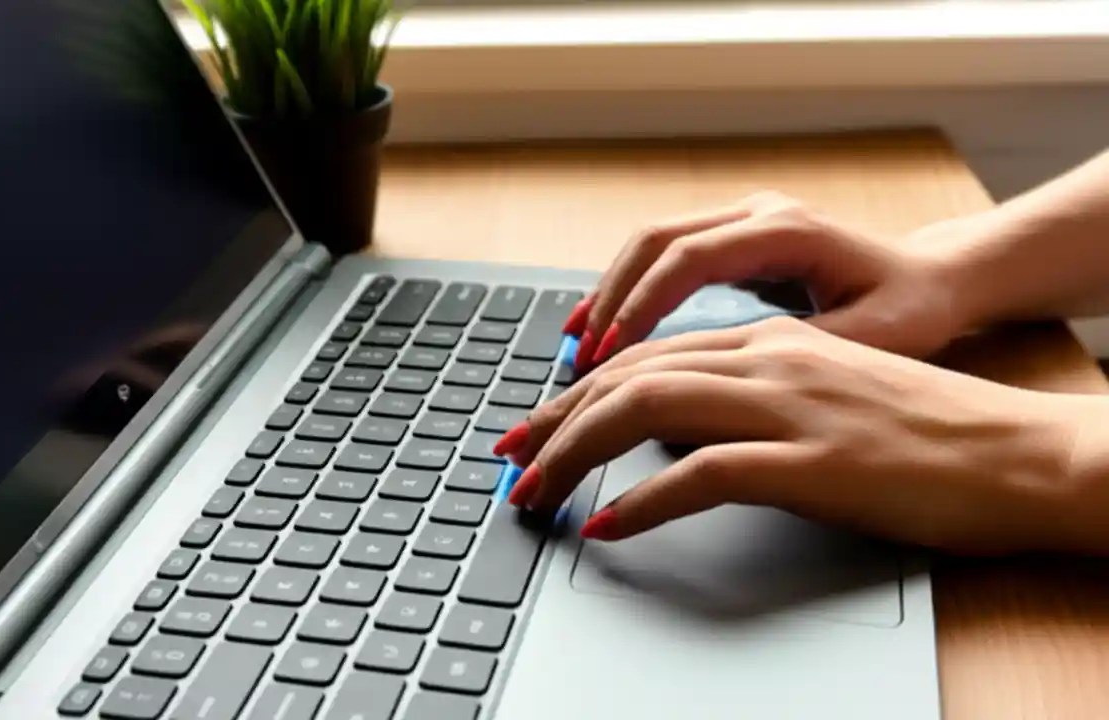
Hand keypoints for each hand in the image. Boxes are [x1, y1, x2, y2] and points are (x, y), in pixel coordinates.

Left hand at [497, 317, 1108, 554]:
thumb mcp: (826, 397)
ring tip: (537, 494)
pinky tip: (610, 525)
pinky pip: (705, 474)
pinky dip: (645, 500)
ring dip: (576, 455)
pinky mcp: (814, 464)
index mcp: (771, 344)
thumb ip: (753, 401)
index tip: (533, 428)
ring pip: (648, 411)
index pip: (645, 358)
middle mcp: (770, 361)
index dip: (576, 394)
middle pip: (629, 378)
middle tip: (508, 463)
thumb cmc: (929, 433)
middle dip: (554, 422)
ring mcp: (790, 408)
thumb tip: (680, 438)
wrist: (1022, 452)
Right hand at [562, 192, 979, 368]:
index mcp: (787, 232)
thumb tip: (720, 398)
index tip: (609, 354)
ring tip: (576, 345)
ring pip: (650, 245)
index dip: (641, 305)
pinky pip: (665, 259)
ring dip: (609, 294)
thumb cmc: (914, 308)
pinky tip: (605, 332)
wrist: (939, 277)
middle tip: (578, 356)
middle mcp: (757, 214)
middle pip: (653, 241)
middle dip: (608, 299)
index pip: (689, 259)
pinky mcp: (736, 242)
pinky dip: (629, 293)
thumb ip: (799, 359)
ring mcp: (743, 222)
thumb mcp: (872, 340)